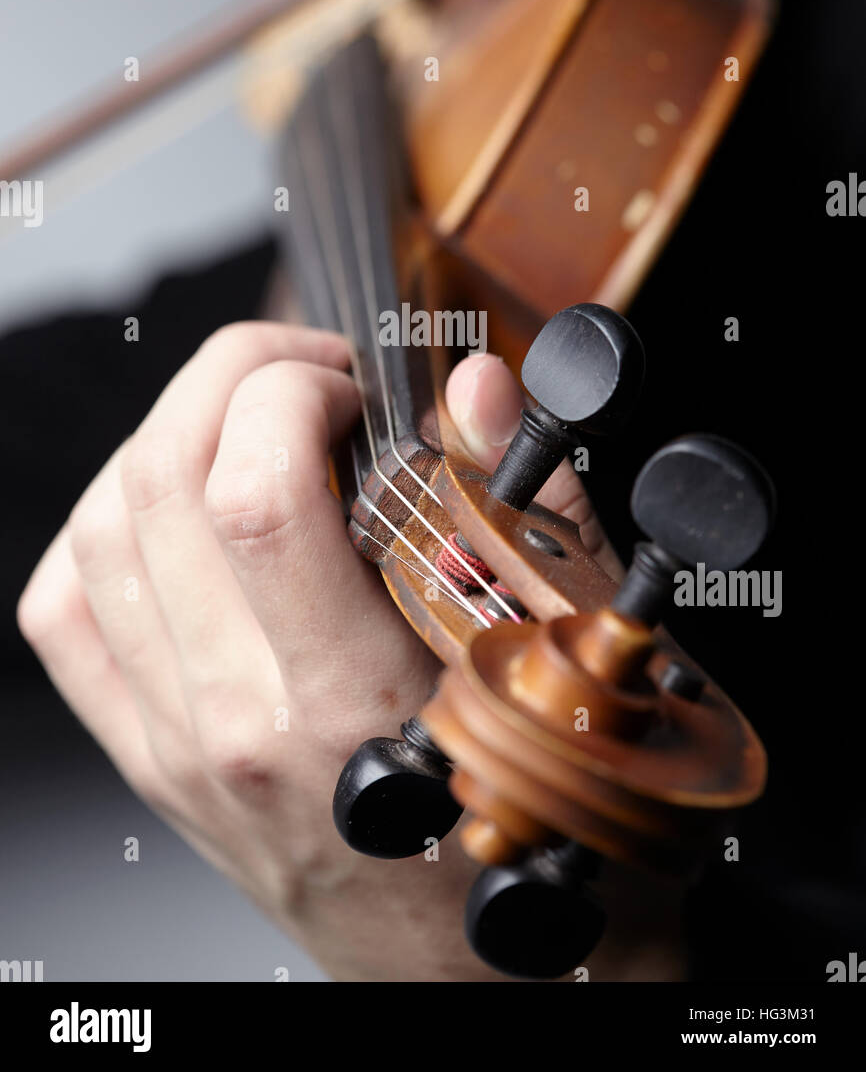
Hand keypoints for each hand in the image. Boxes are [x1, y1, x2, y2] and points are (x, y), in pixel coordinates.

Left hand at [18, 323, 672, 981]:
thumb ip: (529, 510)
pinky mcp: (155, 766)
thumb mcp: (584, 673)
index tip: (359, 391)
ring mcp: (179, 751)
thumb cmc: (555, 855)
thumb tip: (473, 388)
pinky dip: (106, 531)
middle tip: (312, 381)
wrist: (503, 994)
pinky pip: (68, 618)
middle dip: (230, 378)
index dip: (293, 392)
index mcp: (352, 706)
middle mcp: (238, 729)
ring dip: (169, 438)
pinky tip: (183, 514)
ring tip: (258, 429)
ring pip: (99, 536)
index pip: (253, 496)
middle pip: (158, 486)